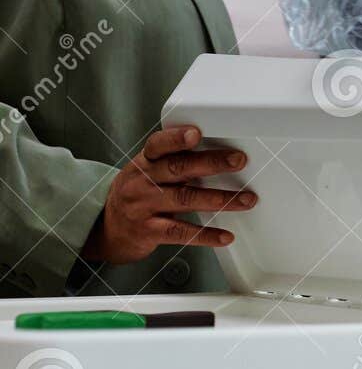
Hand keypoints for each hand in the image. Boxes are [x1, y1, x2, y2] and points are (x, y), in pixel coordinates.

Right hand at [80, 126, 255, 265]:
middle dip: (211, 163)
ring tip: (246, 199)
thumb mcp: (148, 173)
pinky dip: (206, 235)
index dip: (176, 138)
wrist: (109, 229)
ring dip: (219, 199)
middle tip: (238, 160)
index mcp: (144, 163)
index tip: (196, 133)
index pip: (157, 145)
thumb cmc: (138, 195)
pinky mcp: (149, 231)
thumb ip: (175, 163)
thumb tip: (220, 155)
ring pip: (184, 199)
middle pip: (177, 169)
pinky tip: (225, 236)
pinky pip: (181, 232)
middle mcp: (142, 182)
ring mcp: (144, 207)